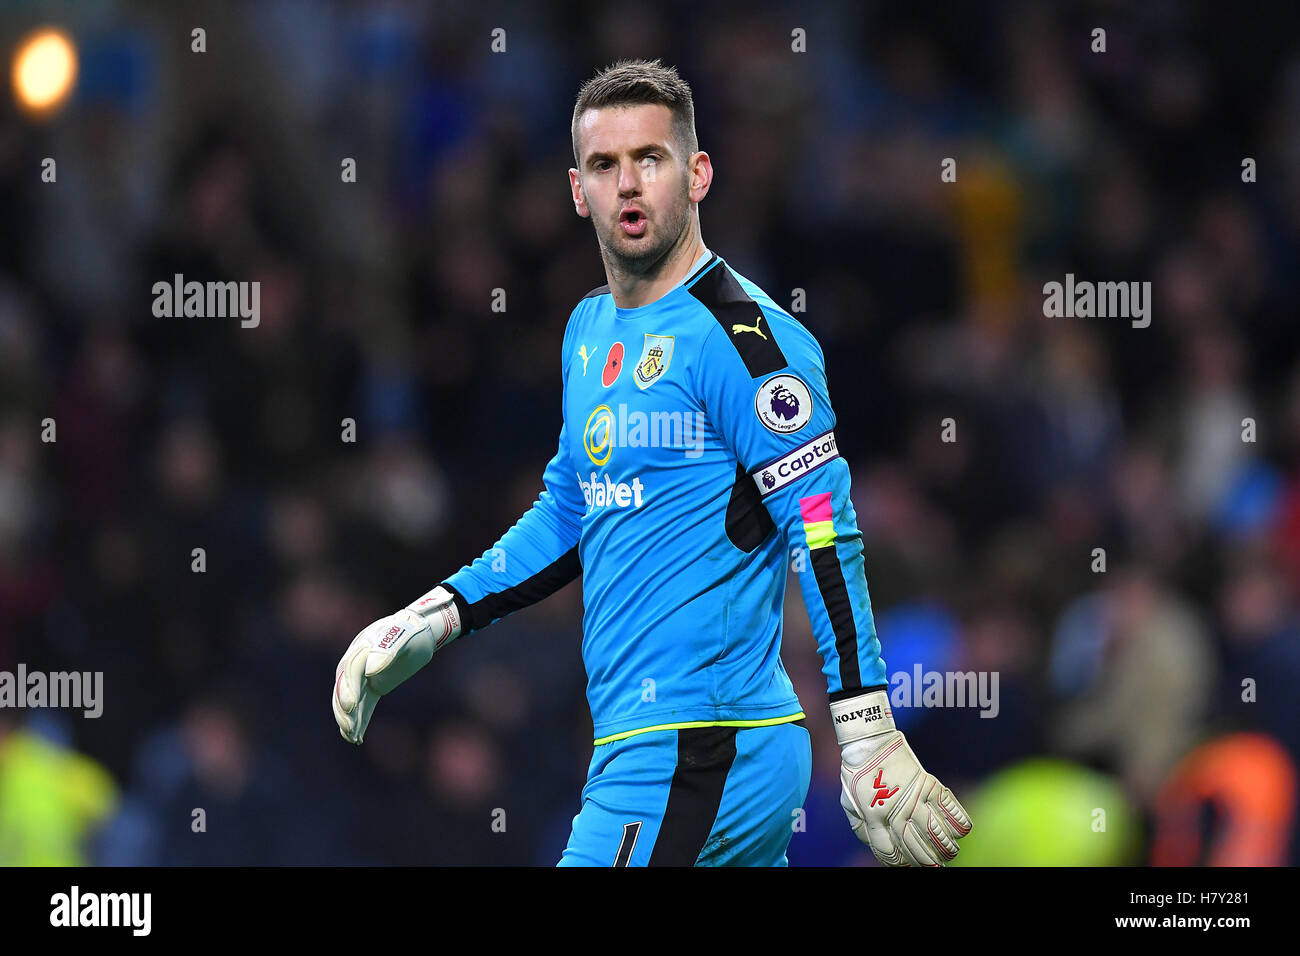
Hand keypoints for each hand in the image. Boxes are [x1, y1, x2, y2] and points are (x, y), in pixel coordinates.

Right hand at [332, 585, 460, 744]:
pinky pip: (362, 705)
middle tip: (349, 728)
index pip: (351, 672)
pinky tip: (357, 738)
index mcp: (361, 648)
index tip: (352, 706)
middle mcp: (357, 663)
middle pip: (344, 688)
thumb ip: (387, 651)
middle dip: (344, 709)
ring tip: (352, 737)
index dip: (349, 689)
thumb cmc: (411, 633)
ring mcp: (362, 675)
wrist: (419, 630)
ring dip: (349, 719)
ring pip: (349, 699)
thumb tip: (370, 671)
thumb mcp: (404, 638)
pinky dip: (359, 720)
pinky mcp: (372, 686)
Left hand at [832, 690, 971, 865]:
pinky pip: (950, 808)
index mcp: (875, 817)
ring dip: (946, 848)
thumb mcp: (848, 802)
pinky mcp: (930, 784)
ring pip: (936, 832)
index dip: (900, 864)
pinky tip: (960, 832)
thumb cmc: (857, 772)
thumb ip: (861, 827)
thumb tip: (876, 847)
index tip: (907, 866)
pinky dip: (958, 822)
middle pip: (917, 848)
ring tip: (949, 855)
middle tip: (935, 868)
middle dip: (927, 862)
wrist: (870, 742)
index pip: (890, 853)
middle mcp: (897, 811)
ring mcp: (915, 797)